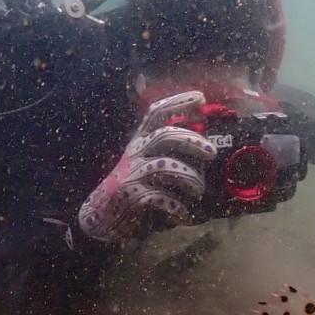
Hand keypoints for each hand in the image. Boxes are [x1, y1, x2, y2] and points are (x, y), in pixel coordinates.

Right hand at [76, 91, 216, 243]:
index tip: (200, 98)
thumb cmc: (133, 188)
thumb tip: (206, 149)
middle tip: (212, 153)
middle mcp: (135, 152)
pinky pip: (159, 196)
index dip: (178, 102)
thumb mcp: (148, 164)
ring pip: (167, 166)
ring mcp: (132, 173)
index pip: (156, 113)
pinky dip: (176, 206)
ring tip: (199, 191)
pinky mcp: (130, 195)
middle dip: (192, 141)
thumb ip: (170, 154)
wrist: (101, 217)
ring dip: (190, 179)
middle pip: (165, 135)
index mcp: (141, 141)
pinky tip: (183, 213)